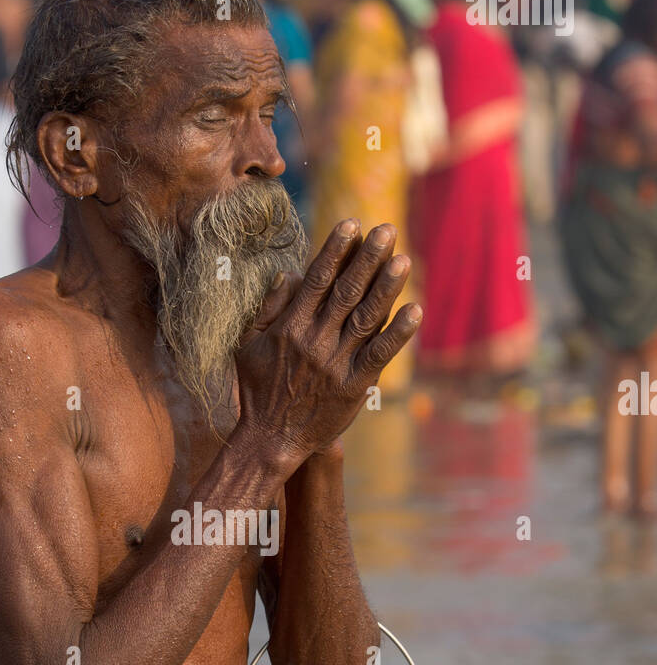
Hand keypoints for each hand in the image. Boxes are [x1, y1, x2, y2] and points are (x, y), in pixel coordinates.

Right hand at [235, 220, 420, 472]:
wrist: (269, 440)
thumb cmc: (256, 391)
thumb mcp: (248, 346)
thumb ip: (268, 310)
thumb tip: (289, 275)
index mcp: (290, 327)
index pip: (317, 279)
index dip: (336, 250)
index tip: (353, 225)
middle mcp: (315, 340)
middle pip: (346, 291)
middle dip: (367, 258)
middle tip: (386, 229)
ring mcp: (336, 363)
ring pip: (366, 317)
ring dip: (386, 287)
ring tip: (403, 259)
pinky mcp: (354, 386)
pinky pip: (379, 354)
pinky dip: (399, 332)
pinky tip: (415, 310)